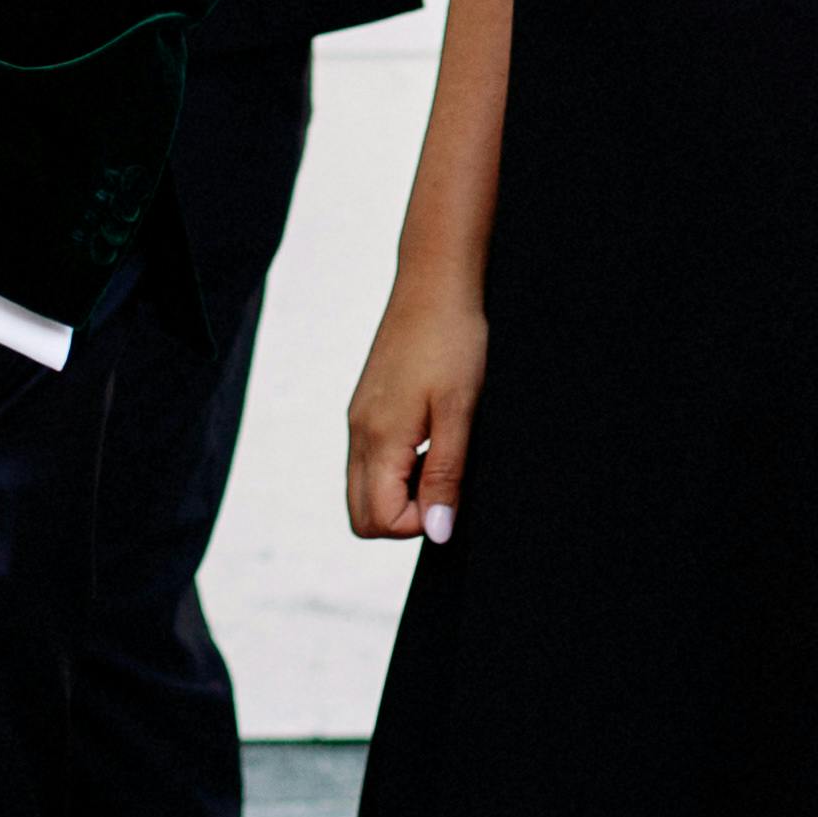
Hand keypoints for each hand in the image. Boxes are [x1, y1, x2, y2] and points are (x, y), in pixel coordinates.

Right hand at [342, 272, 489, 540]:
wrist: (434, 284)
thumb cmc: (451, 341)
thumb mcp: (459, 412)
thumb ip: (445, 475)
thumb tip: (436, 532)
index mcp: (378, 438)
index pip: (378, 520)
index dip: (420, 522)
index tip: (450, 489)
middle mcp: (358, 433)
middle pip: (362, 515)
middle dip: (403, 517)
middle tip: (444, 482)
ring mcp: (359, 419)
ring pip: (364, 488)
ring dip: (401, 492)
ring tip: (440, 455)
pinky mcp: (366, 407)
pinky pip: (369, 461)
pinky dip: (396, 469)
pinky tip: (429, 437)